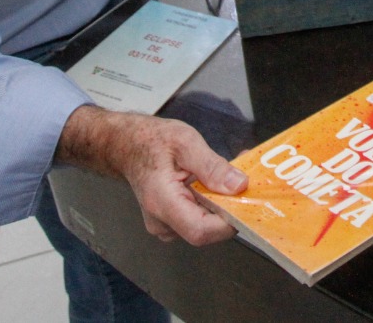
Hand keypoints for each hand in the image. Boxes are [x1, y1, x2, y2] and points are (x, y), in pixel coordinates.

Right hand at [61, 108, 245, 245]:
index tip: (245, 201)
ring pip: (206, 225)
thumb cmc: (151, 141)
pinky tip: (212, 184)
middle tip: (240, 181)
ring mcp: (165, 226)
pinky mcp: (171, 223)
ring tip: (224, 177)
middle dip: (229, 207)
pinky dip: (211, 203)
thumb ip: (212, 166)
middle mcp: (162, 222)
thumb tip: (238, 186)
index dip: (229, 221)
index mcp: (163, 203)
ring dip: (222, 204)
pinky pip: (199, 219)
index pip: (201, 231)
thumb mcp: (185, 142)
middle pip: (207, 230)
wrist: (127, 145)